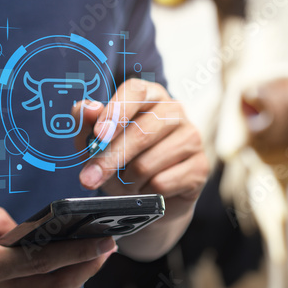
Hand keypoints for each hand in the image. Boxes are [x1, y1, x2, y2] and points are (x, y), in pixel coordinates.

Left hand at [72, 79, 208, 258]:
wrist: (151, 196)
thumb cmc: (123, 160)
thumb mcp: (98, 142)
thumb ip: (87, 122)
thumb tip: (88, 108)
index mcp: (150, 95)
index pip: (136, 91)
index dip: (116, 112)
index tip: (98, 135)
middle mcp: (175, 110)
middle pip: (141, 133)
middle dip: (110, 159)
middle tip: (88, 179)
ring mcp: (192, 137)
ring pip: (148, 163)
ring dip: (128, 182)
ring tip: (127, 184)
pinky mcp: (200, 167)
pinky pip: (161, 184)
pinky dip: (145, 193)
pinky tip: (146, 191)